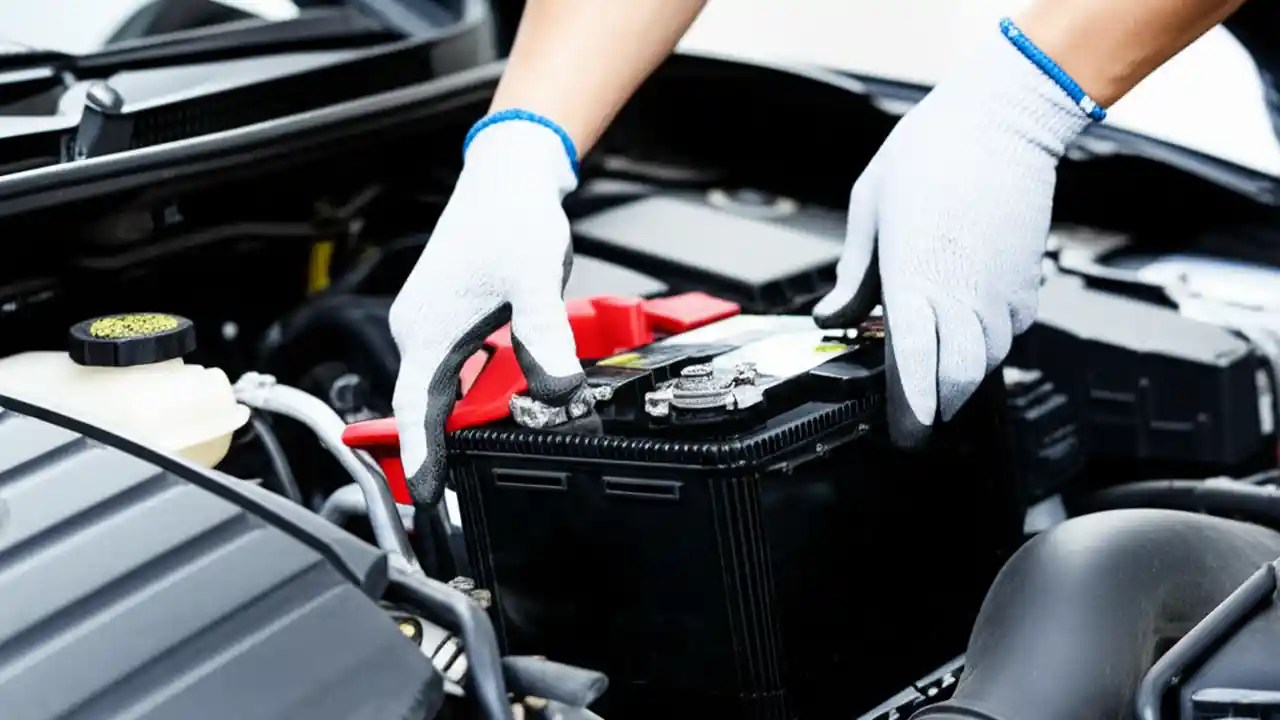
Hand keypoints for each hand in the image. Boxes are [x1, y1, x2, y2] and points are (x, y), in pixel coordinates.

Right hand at [390, 121, 584, 503]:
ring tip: (468, 458)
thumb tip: (559, 391)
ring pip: (436, 385)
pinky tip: (486, 403)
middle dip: (436, 447)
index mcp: (427, 329)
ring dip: (451, 420)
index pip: (416, 409)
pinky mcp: (446, 312)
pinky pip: (448, 366)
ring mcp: (429, 319)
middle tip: (454, 491)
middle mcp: (418, 327)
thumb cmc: (511, 216)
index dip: (421, 455)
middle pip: (423, 403)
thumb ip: (543, 336)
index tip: (427, 495)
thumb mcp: (534, 280)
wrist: (508, 174)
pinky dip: (463, 392)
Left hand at [814, 33, 1089, 445]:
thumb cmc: (929, 155)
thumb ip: (853, 275)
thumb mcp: (868, 212)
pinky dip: (989, 341)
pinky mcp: (1027, 282)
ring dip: (961, 373)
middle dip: (937, 407)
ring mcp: (1001, 292)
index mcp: (914, 280)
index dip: (910, 409)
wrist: (1000, 120)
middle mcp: (963, 295)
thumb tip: (832, 316)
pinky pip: (1010, 332)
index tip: (904, 432)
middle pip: (958, 380)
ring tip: (935, 370)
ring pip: (987, 361)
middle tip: (915, 419)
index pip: (912, 365)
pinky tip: (967, 323)